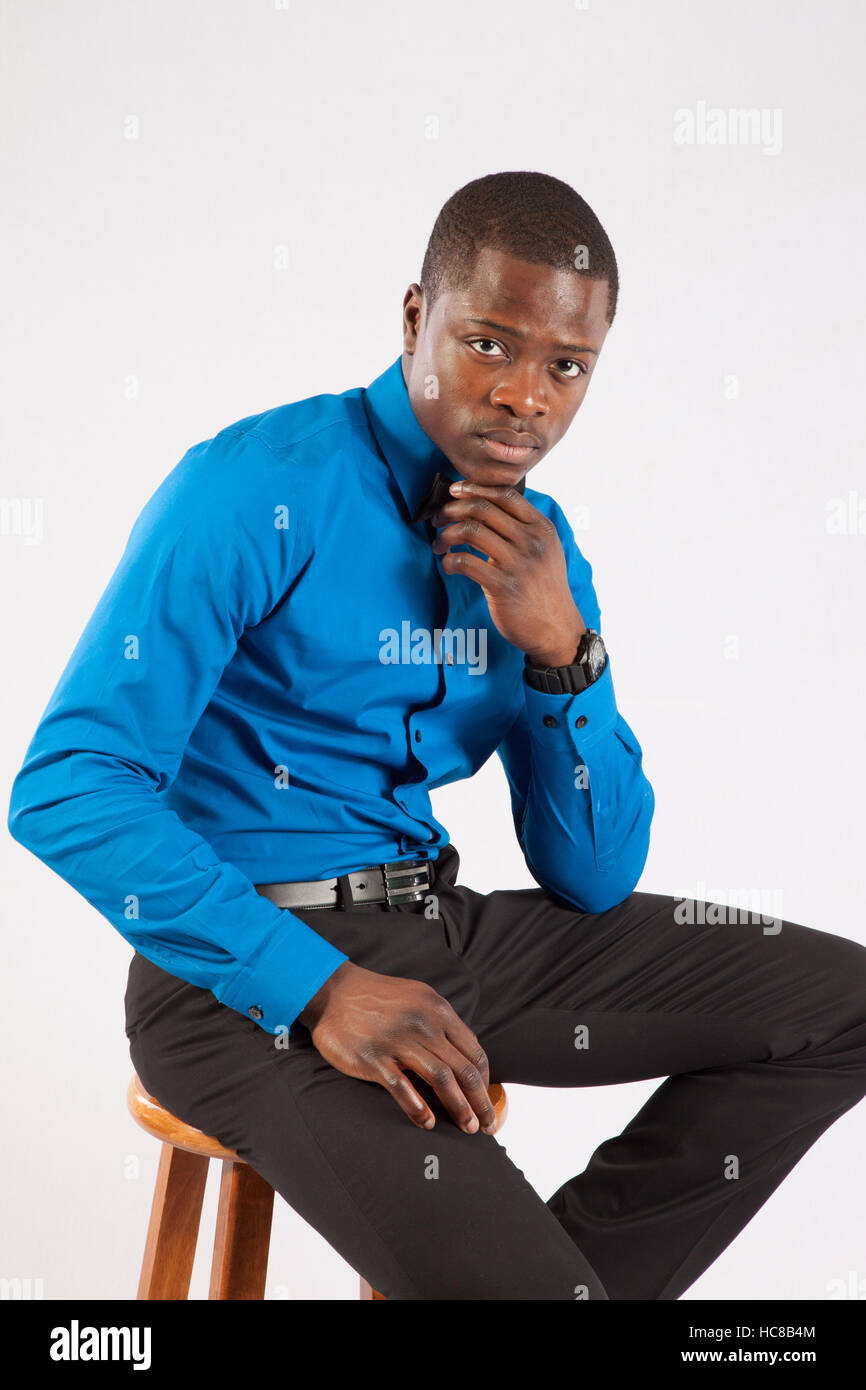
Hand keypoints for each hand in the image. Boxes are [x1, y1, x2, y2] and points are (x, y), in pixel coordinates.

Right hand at [298, 960, 496, 1133]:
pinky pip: (403, 1088)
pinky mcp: (374, 1058)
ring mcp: (398, 1041)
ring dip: (459, 1107)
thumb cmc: (376, 998)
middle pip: (463, 1069)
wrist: (332, 992)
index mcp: (437, 1009)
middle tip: (487, 1125)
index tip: (486, 1099)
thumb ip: (440, 1023)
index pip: (473, 1050)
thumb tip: (463, 1055)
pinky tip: (428, 1123)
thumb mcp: (417, 998)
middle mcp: (423, 1024)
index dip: (485, 1079)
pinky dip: (419, 1109)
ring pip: (441, 1079)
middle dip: (480, 1101)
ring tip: (467, 1127)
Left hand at [431, 481, 585, 664]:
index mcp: (541, 528)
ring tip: (439, 544)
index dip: (474, 488)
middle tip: (438, 519)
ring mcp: (519, 563)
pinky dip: (450, 561)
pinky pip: (466, 562)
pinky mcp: (504, 586)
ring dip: (446, 535)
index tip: (454, 492)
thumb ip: (522, 529)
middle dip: (452, 510)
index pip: (504, 494)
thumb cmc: (543, 589)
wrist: (556, 630)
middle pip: (482, 509)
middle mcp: (532, 541)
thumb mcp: (545, 551)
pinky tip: (448, 566)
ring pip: (471, 531)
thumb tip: (482, 508)